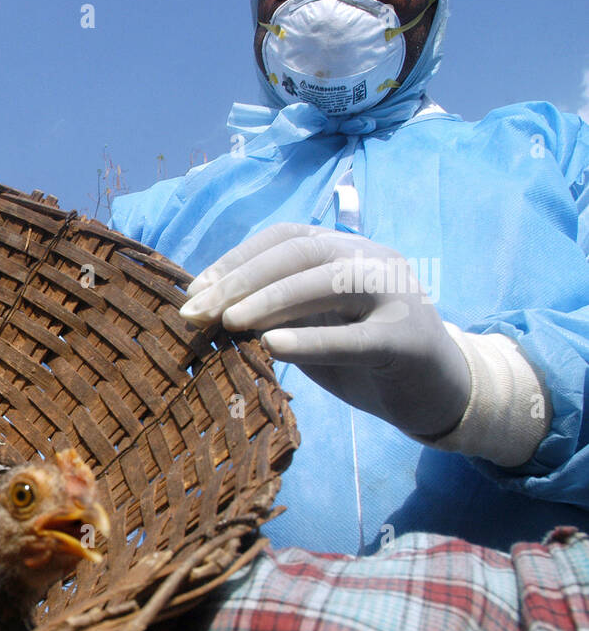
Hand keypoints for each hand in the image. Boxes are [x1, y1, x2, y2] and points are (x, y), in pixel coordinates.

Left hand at [180, 223, 470, 438]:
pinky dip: (313, 340)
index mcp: (348, 250)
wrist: (438, 392)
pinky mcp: (410, 340)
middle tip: (195, 312)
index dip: (236, 259)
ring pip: (330, 281)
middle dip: (241, 280)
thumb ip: (274, 317)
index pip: (285, 238)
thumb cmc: (364, 360)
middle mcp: (374, 260)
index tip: (193, 290)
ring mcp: (397, 295)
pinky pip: (357, 337)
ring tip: (229, 321)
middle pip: (301, 253)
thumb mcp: (313, 331)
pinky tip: (273, 347)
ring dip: (272, 300)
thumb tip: (207, 315)